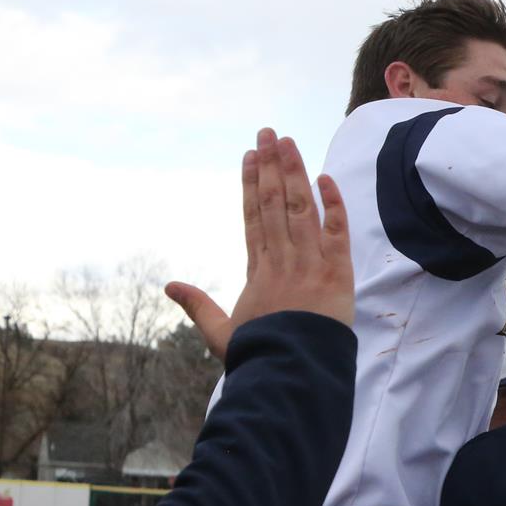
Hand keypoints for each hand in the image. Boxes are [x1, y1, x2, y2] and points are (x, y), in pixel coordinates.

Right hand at [167, 128, 353, 359]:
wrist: (292, 373)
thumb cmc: (259, 356)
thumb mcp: (220, 332)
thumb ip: (198, 305)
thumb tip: (168, 285)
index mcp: (257, 271)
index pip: (253, 217)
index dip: (250, 184)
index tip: (250, 156)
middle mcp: (281, 260)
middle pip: (273, 203)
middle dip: (271, 166)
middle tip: (269, 132)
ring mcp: (309, 264)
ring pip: (299, 210)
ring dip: (295, 173)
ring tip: (289, 142)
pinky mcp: (337, 274)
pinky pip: (336, 233)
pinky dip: (332, 206)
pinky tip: (326, 178)